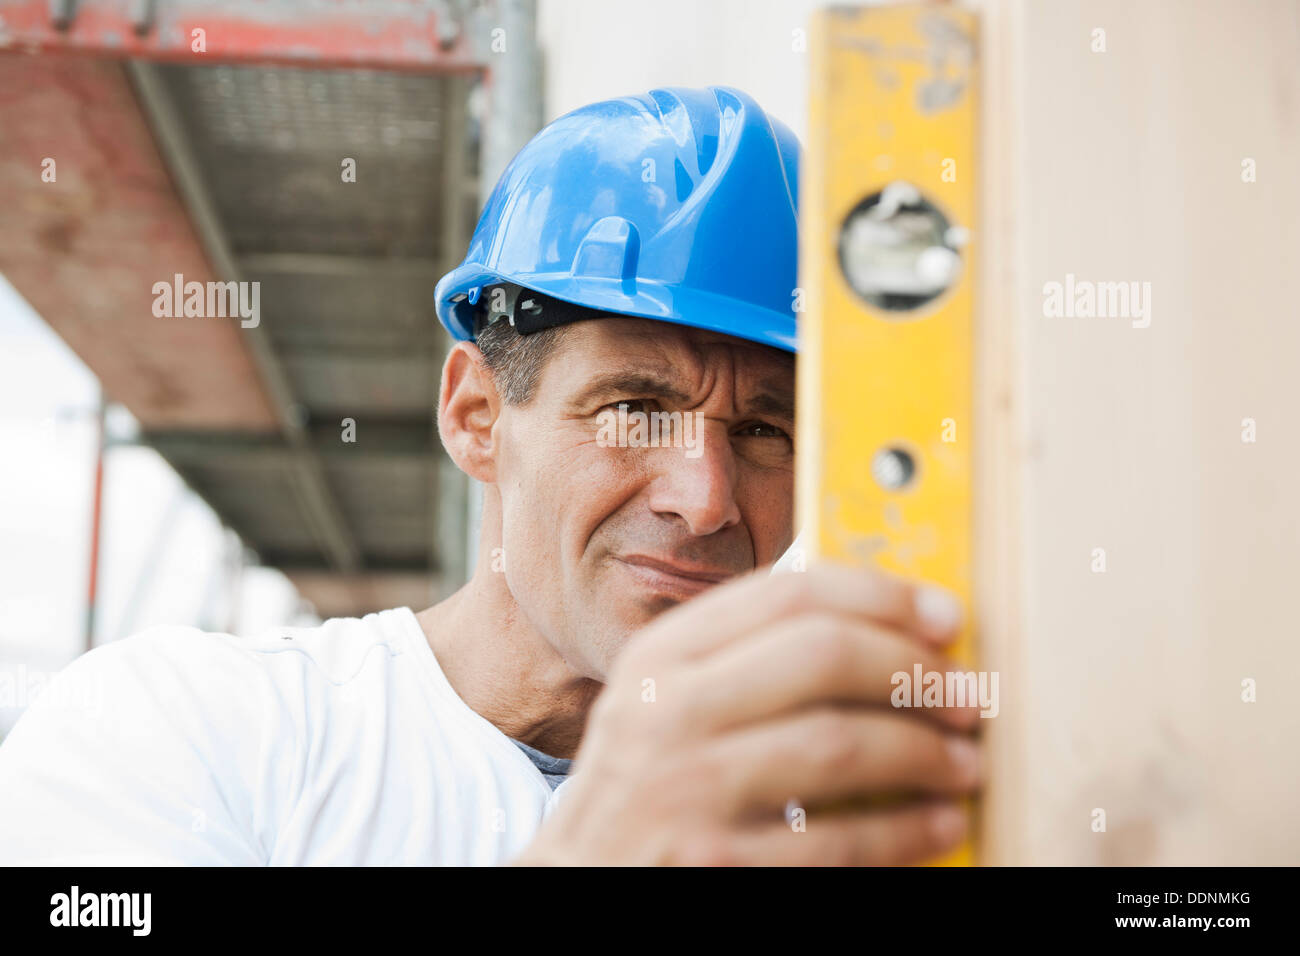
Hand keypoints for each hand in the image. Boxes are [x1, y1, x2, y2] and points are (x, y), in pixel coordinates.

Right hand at [513, 562, 981, 864]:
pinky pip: (834, 841)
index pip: (789, 595)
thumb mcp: (664, 703)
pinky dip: (903, 833)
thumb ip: (742, 660)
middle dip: (916, 671)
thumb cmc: (640, 790)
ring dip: (923, 753)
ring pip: (838, 745)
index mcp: (663, 655)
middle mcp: (668, 710)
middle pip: (822, 656)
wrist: (577, 884)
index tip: (944, 617)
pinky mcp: (714, 864)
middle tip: (969, 696)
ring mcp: (686, 789)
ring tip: (964, 763)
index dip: (883, 597)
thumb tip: (876, 630)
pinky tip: (934, 826)